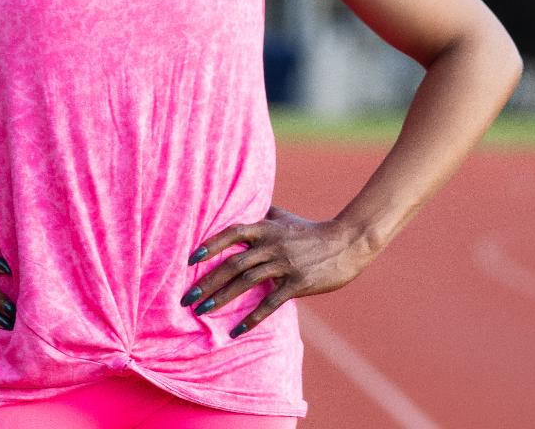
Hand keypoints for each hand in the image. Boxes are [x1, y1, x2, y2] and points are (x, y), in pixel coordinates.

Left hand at [180, 205, 373, 337]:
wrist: (347, 242)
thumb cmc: (312, 230)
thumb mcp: (285, 217)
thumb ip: (264, 213)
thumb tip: (247, 204)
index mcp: (265, 228)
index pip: (230, 233)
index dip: (209, 245)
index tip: (189, 260)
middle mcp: (271, 245)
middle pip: (232, 263)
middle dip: (207, 281)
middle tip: (187, 297)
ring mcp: (284, 264)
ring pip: (246, 281)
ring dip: (222, 297)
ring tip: (202, 311)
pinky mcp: (297, 283)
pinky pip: (270, 302)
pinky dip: (252, 317)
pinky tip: (237, 330)